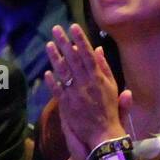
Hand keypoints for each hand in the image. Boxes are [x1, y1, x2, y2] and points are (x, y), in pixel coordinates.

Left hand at [46, 24, 127, 156]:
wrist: (103, 133)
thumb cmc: (110, 108)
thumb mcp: (112, 86)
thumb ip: (104, 67)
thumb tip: (97, 49)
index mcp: (98, 77)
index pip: (87, 54)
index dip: (80, 39)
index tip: (73, 26)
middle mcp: (85, 83)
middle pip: (73, 59)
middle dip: (64, 42)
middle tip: (56, 29)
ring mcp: (74, 93)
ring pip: (63, 72)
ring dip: (55, 57)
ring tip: (49, 44)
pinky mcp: (66, 104)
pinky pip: (57, 90)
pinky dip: (51, 81)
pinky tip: (46, 71)